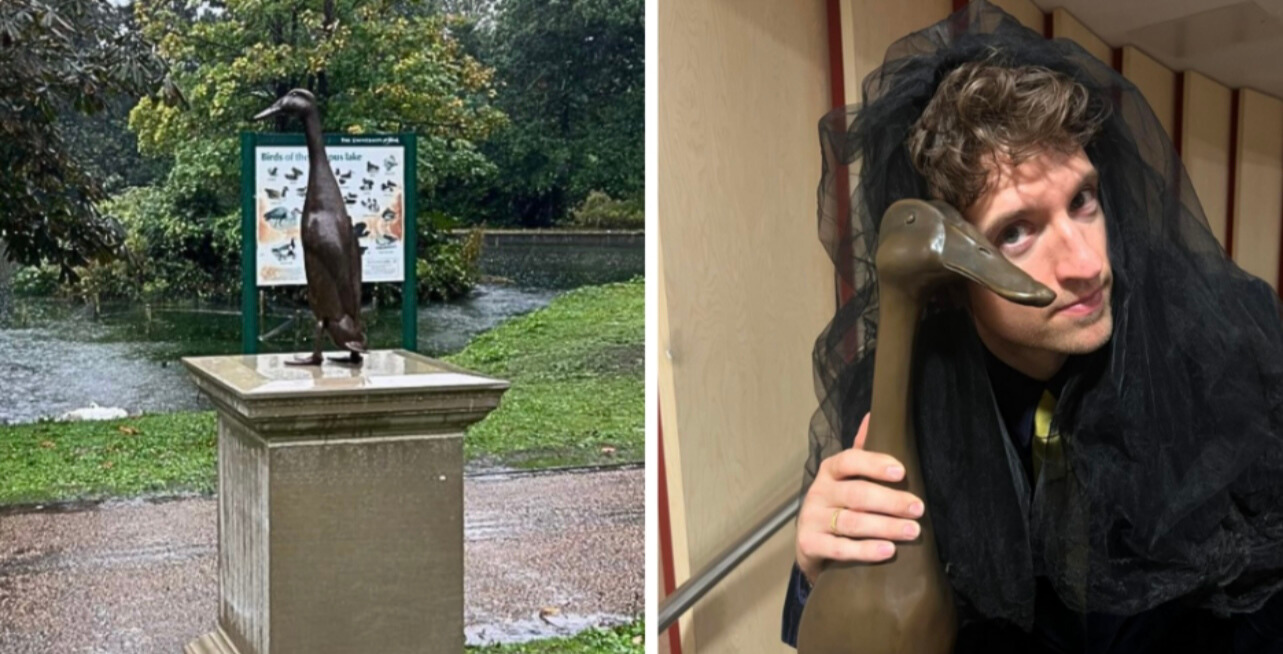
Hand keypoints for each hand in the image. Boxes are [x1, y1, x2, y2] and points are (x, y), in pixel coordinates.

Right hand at [795, 413, 925, 584]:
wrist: (811, 545)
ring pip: (851, 522)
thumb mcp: (847, 477)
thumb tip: (874, 415)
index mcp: (829, 471)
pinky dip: (865, 550)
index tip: (901, 472)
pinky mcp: (810, 545)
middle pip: (856, 494)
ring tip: (912, 531)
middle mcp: (818, 492)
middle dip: (890, 501)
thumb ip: (861, 450)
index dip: (874, 464)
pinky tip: (888, 551)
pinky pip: (840, 549)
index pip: (849, 461)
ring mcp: (812, 519)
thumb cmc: (838, 505)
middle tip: (918, 508)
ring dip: (885, 527)